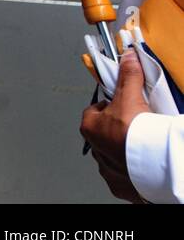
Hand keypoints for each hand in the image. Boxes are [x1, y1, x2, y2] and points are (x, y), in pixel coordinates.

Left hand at [80, 47, 151, 201]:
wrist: (150, 163)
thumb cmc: (134, 133)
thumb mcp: (129, 97)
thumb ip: (127, 75)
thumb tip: (127, 56)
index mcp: (89, 126)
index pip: (94, 110)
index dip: (109, 106)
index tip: (121, 105)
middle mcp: (93, 148)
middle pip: (102, 132)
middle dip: (115, 128)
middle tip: (133, 125)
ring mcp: (106, 167)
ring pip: (111, 153)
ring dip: (121, 149)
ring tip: (139, 144)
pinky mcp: (119, 183)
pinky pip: (122, 174)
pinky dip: (130, 168)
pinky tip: (140, 163)